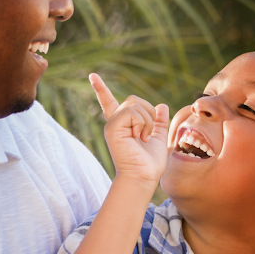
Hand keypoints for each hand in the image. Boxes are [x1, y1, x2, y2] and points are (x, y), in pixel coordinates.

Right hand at [89, 73, 168, 187]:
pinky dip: (141, 124)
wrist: (144, 177)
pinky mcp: (112, 127)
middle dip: (149, 114)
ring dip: (147, 121)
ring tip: (143, 138)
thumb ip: (161, 122)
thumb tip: (162, 105)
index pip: (110, 102)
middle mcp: (115, 122)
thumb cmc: (150, 163)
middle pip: (134, 99)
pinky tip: (138, 137)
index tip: (92, 76)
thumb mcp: (160, 138)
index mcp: (123, 124)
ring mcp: (112, 124)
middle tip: (148, 135)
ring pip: (135, 104)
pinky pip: (132, 112)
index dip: (101, 89)